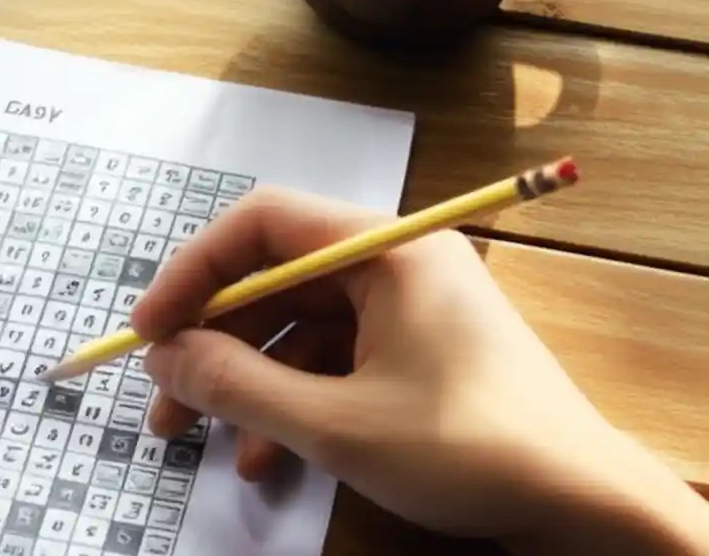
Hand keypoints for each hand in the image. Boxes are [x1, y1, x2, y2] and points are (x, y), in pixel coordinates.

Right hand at [132, 188, 708, 554]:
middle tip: (162, 396)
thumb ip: (238, 384)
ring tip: (193, 434)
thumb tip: (163, 355)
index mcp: (386, 250)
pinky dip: (288, 402)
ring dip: (240, 380)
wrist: (583, 507)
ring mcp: (405, 310)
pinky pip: (329, 361)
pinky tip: (262, 457)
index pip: (263, 225)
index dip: (193, 272)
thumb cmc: (468, 448)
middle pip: (273, 281)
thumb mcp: (337, 424)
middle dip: (210, 341)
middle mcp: (393, 265)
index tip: (149, 330)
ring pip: (294, 327)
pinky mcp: (412, 353)